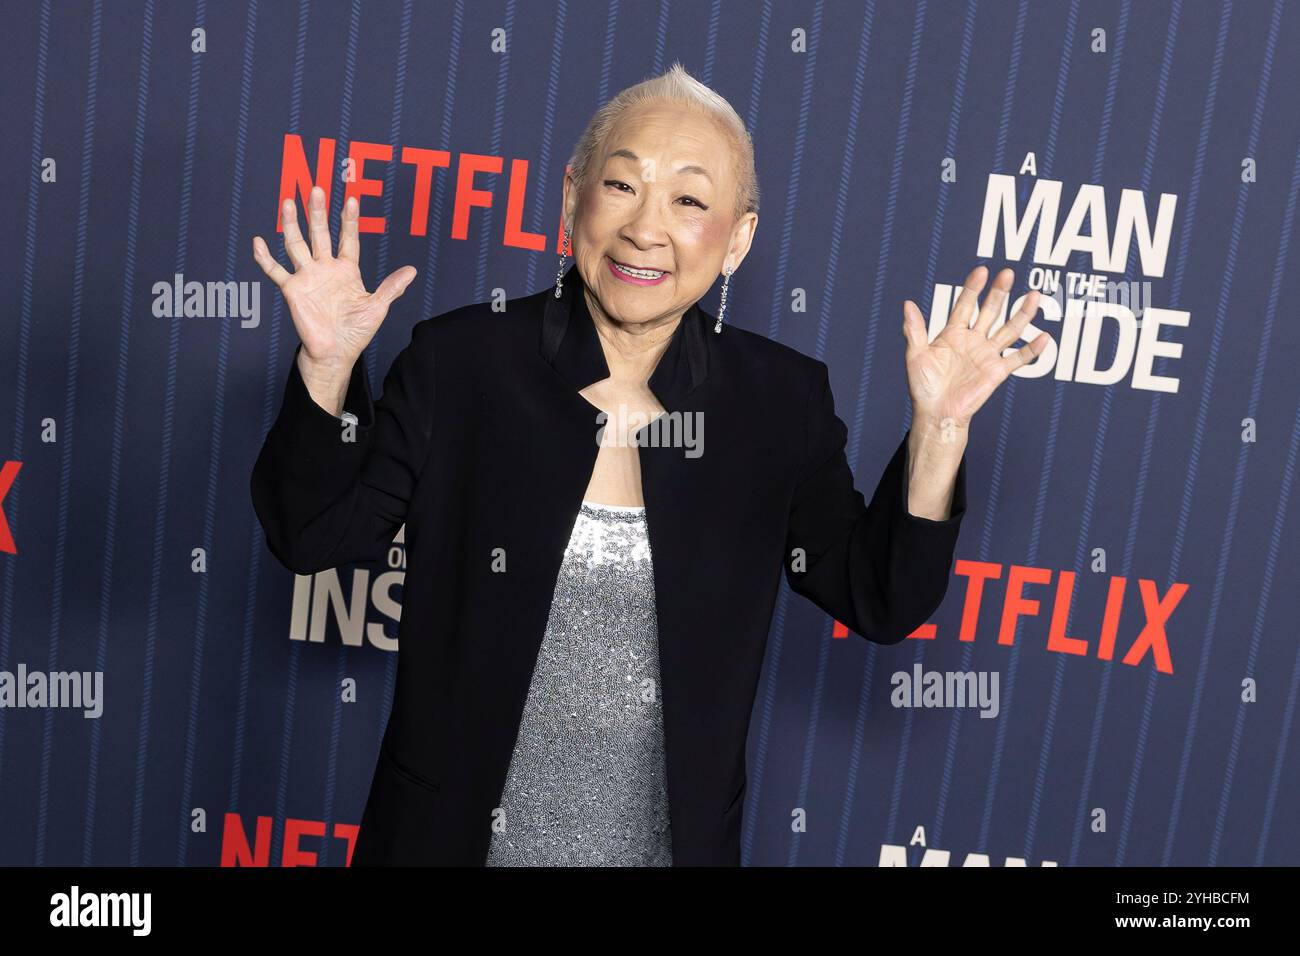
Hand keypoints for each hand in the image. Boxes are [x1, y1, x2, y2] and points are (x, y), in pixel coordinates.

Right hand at [252, 185, 415, 370]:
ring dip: (292, 224)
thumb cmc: (356, 332)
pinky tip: (258, 241)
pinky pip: (275, 271)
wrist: (336, 353)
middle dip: (318, 212)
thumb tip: (412, 270)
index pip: (348, 239)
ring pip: (296, 244)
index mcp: (347, 270)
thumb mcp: (377, 307)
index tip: (351, 200)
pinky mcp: (292, 290)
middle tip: (316, 189)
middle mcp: (325, 269)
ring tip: (288, 202)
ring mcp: (307, 277)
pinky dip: (265, 258)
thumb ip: (392, 287)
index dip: (349, 221)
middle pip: (320, 234)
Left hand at [901, 265, 1047, 430]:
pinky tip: (1044, 337)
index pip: (965, 305)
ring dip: (1022, 313)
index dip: (973, 288)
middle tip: (1008, 273)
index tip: (982, 271)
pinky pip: (1018, 358)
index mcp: (953, 334)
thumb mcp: (915, 355)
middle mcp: (973, 341)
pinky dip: (1031, 349)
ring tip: (1034, 296)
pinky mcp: (997, 372)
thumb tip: (907, 304)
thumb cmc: (924, 387)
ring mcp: (987, 355)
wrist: (937, 413)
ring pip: (1009, 330)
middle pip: (990, 312)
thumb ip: (914, 330)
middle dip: (999, 293)